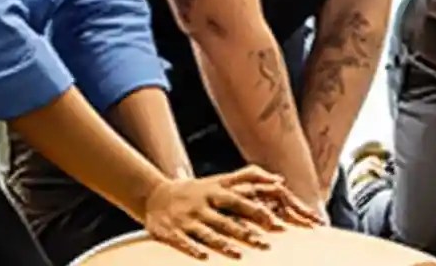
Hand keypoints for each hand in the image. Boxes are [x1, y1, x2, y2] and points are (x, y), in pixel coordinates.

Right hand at [144, 165, 321, 259]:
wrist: (155, 195)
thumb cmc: (196, 190)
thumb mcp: (220, 180)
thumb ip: (249, 178)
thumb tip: (280, 180)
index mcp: (215, 191)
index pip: (240, 200)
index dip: (257, 210)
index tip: (275, 221)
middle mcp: (202, 204)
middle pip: (226, 218)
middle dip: (244, 231)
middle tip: (263, 243)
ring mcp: (187, 218)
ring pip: (208, 232)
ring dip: (223, 244)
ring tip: (238, 255)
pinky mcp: (172, 231)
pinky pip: (184, 242)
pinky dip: (194, 249)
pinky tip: (205, 258)